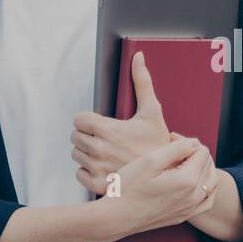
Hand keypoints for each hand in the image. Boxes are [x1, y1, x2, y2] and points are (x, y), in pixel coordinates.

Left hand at [71, 50, 170, 195]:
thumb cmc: (159, 143)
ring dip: (87, 152)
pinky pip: (78, 173)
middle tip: (106, 139)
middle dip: (88, 135)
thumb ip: (142, 82)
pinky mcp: (97, 185)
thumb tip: (138, 57)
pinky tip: (104, 167)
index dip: (89, 120)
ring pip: (76, 154)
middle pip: (75, 136)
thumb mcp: (153, 112)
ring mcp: (97, 168)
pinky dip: (87, 171)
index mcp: (108, 129)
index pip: (79, 119)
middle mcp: (99, 149)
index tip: (102, 125)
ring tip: (106, 153)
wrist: (167, 176)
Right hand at [96, 135, 221, 239]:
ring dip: (203, 168)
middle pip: (208, 165)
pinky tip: (195, 182)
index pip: (202, 151)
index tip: (170, 140)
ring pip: (211, 182)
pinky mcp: (184, 216)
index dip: (186, 141)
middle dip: (194, 152)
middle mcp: (193, 196)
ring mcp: (190, 208)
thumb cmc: (128, 187)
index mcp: (187, 180)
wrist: (116, 216)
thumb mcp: (151, 160)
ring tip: (184, 161)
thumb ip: (177, 148)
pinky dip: (206, 188)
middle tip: (174, 148)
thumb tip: (194, 143)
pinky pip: (207, 201)